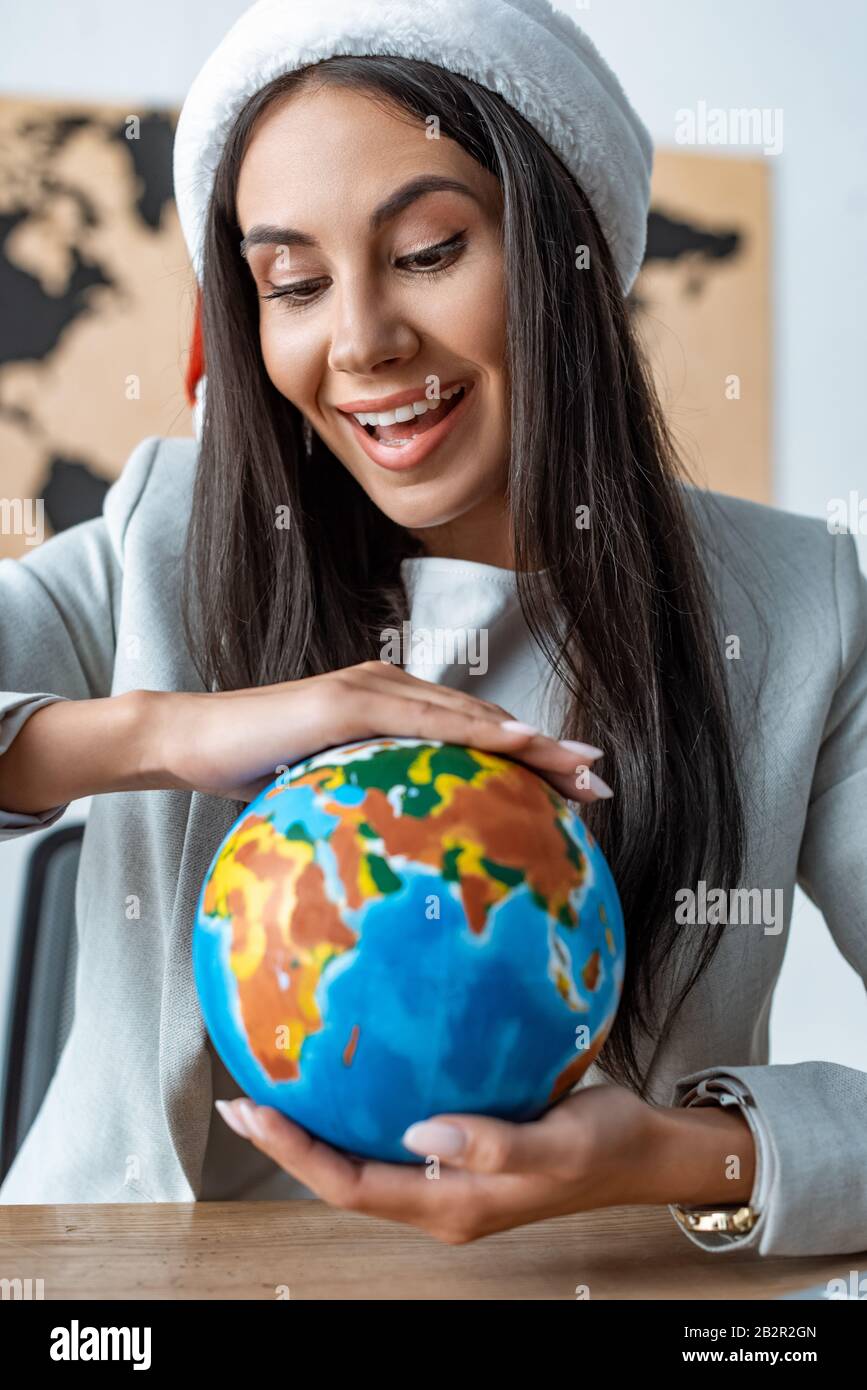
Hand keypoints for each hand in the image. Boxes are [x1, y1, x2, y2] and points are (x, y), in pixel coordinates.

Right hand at [157, 660, 610, 804]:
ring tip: (577, 763)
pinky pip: (422, 719)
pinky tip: (516, 741)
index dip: (525, 760)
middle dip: (546, 751)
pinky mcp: (347, 702)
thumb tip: (395, 873)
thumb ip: (364, 818)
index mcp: (390, 717)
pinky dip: (473, 730)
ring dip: (528, 739)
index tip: (572, 789)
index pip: (470, 739)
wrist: (191, 740)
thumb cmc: (254, 774)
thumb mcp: (322, 800)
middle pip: (483, 724)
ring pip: (466, 716)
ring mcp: (371, 692)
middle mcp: (390, 693)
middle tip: (598, 779)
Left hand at [215, 1084, 658, 1243]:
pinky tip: (350, 1073)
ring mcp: (448, 1181)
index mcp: (453, 1206)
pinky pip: (390, 1140)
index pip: (351, 1187)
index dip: (296, 1153)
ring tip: (275, 1084)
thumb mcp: (559, 1144)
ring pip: (362, 1161)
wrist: (644, 1152)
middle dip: (288, 1144)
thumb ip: (492, 1145)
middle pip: (342, 1180)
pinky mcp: (460, 1155)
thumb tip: (418, 1133)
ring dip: (316, 1130)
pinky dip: (357, 1111)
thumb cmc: (606, 1146)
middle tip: (240, 1097)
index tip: (254, 1109)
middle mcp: (440, 1200)